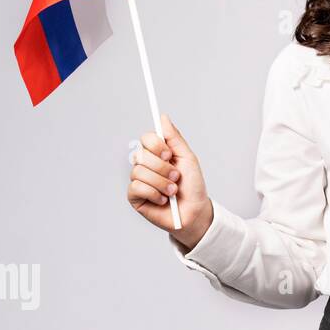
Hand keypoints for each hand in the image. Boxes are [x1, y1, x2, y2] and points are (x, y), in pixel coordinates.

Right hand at [127, 113, 213, 248]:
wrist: (195, 211)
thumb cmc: (193, 186)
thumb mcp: (188, 158)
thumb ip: (174, 138)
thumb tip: (163, 117)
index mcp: (158, 154)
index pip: (145, 139)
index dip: (156, 145)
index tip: (169, 154)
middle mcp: (146, 165)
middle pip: (141, 154)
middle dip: (162, 168)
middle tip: (176, 177)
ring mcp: (139, 180)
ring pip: (139, 171)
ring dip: (161, 183)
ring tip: (173, 191)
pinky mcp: (134, 197)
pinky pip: (136, 187)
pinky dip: (154, 193)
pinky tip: (163, 200)